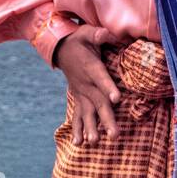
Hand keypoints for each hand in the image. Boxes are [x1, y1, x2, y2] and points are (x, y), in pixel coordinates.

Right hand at [53, 24, 121, 145]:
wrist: (60, 49)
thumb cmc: (79, 40)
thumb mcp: (87, 32)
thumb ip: (98, 34)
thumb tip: (108, 33)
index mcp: (90, 67)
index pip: (101, 78)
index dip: (108, 88)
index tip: (117, 99)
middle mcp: (85, 84)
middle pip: (98, 103)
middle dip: (106, 119)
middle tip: (114, 135)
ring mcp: (80, 94)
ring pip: (87, 113)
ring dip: (91, 129)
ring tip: (95, 143)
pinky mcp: (78, 99)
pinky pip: (77, 115)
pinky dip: (77, 129)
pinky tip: (79, 144)